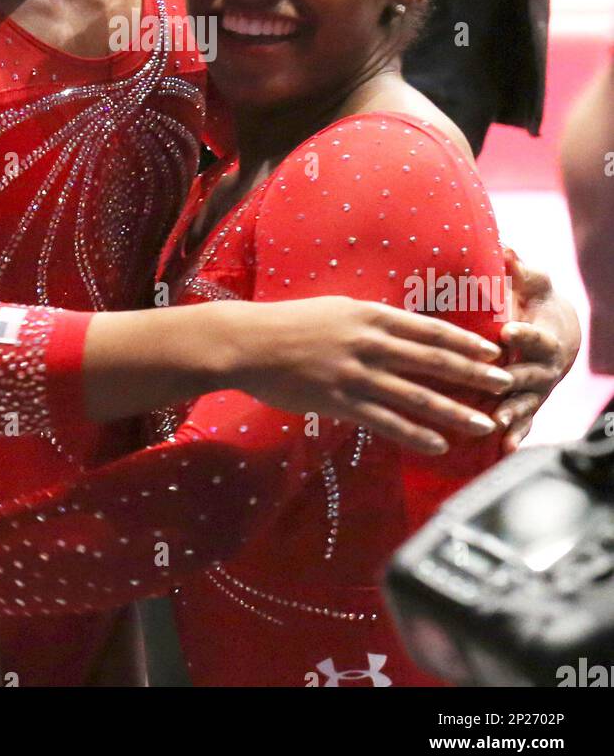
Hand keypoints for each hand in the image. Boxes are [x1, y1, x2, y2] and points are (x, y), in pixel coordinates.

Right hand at [228, 297, 513, 454]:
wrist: (248, 343)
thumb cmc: (288, 324)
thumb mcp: (335, 309)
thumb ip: (369, 321)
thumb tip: (399, 330)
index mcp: (370, 315)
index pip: (429, 329)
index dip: (464, 341)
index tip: (493, 351)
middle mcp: (370, 342)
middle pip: (433, 361)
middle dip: (474, 374)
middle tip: (507, 384)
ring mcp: (356, 374)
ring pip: (418, 395)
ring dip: (456, 411)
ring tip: (485, 424)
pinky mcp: (340, 401)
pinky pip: (386, 422)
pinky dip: (416, 434)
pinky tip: (438, 446)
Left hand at [494, 250, 580, 452]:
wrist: (559, 331)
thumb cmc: (539, 300)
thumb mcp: (535, 282)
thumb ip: (522, 269)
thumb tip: (507, 249)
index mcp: (546, 337)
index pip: (535, 336)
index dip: (523, 333)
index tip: (507, 329)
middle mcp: (545, 367)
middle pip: (531, 375)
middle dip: (515, 378)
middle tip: (497, 381)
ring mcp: (538, 390)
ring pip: (527, 403)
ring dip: (512, 413)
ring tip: (497, 422)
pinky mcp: (530, 405)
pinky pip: (525, 423)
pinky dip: (516, 436)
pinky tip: (504, 450)